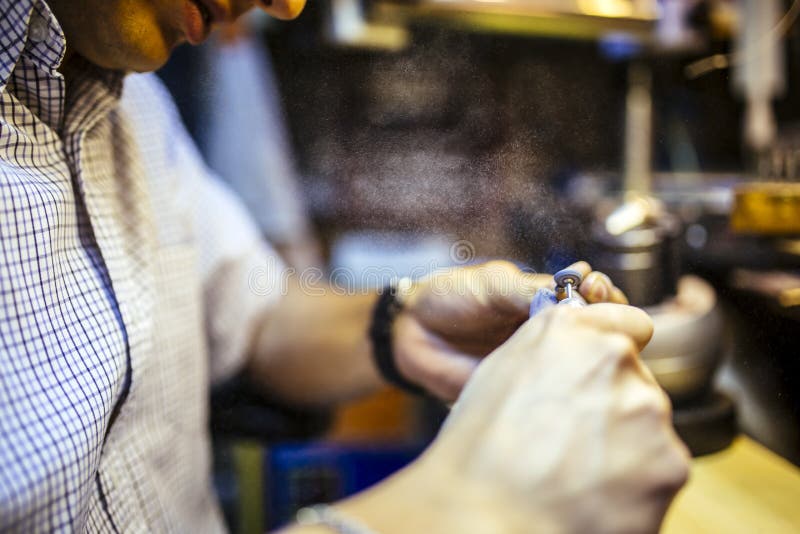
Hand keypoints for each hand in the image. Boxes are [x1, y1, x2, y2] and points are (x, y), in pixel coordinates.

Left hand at [393, 260, 627, 399]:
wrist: (409, 332)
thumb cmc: (449, 297)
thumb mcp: (492, 283)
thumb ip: (530, 289)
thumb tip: (573, 294)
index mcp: (543, 298)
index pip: (591, 296)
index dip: (603, 294)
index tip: (597, 290)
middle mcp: (547, 329)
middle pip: (595, 329)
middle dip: (607, 320)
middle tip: (597, 313)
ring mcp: (537, 359)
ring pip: (578, 360)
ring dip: (590, 354)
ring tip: (586, 342)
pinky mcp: (522, 386)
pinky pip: (551, 388)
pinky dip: (565, 384)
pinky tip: (567, 377)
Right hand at [423, 303, 688, 531]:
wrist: (485, 518)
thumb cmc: (479, 451)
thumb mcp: (503, 371)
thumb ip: (553, 347)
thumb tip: (578, 348)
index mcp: (571, 330)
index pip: (629, 323)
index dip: (613, 353)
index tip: (601, 375)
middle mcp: (616, 359)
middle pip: (636, 381)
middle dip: (615, 405)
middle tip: (572, 440)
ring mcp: (647, 410)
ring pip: (648, 427)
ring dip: (627, 445)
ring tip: (578, 473)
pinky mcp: (670, 463)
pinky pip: (659, 469)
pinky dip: (637, 484)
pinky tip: (595, 494)